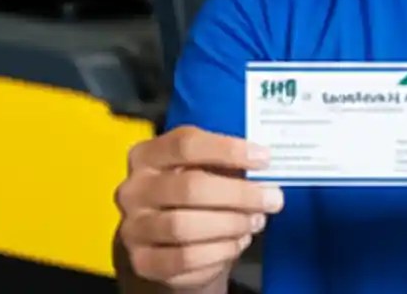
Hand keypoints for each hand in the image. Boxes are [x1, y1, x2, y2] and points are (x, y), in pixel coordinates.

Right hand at [115, 126, 284, 289]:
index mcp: (146, 155)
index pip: (186, 144)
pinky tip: (237, 242)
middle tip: (273, 199)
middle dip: (238, 194)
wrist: (168, 243)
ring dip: (231, 224)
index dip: (228, 149)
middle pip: (190, 187)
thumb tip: (263, 166)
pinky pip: (185, 259)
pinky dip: (219, 251)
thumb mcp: (203, 170)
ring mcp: (134, 227)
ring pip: (185, 226)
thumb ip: (226, 164)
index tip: (264, 158)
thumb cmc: (191, 196)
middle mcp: (133, 189)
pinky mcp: (143, 261)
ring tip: (255, 222)